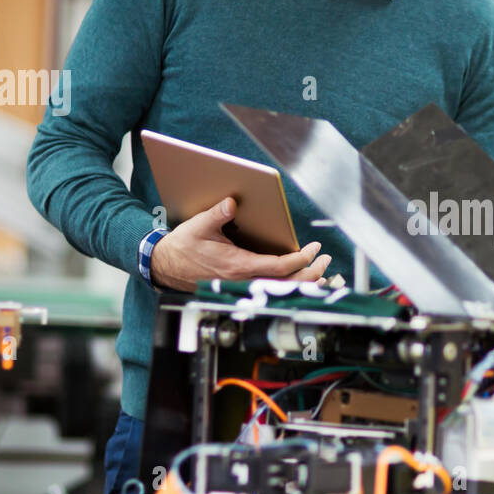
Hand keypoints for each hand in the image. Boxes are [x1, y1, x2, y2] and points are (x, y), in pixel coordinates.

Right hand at [150, 196, 330, 291]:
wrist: (167, 267)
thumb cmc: (184, 247)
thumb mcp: (199, 226)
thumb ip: (217, 214)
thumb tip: (231, 202)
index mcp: (238, 265)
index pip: (279, 267)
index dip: (301, 259)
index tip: (314, 249)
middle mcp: (244, 281)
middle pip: (287, 284)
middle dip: (310, 274)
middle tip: (326, 261)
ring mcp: (243, 287)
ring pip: (281, 291)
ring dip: (304, 283)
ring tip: (322, 273)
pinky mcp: (242, 288)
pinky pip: (272, 291)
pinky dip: (290, 287)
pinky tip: (301, 281)